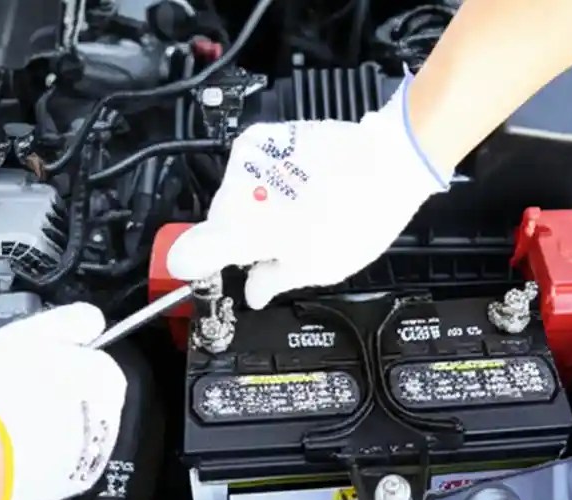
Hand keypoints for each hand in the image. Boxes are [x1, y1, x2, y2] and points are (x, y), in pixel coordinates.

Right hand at [0, 303, 125, 499]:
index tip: (33, 359)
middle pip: (82, 398)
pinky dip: (31, 455)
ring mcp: (86, 459)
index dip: (60, 356)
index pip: (95, 359)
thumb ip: (70, 321)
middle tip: (11, 387)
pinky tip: (2, 446)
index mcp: (106, 380)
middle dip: (52, 392)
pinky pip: (48, 463)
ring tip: (0, 418)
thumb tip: (93, 319)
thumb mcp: (31, 332)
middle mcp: (108, 422)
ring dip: (41, 424)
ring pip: (65, 431)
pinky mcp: (60, 489)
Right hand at [167, 78, 447, 308]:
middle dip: (242, 237)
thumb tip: (254, 290)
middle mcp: (234, 191)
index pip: (187, 256)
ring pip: (238, 195)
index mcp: (238, 232)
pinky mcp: (267, 136)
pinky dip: (270, 182)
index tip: (212, 274)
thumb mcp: (313, 270)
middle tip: (280, 247)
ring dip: (257, 207)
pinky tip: (302, 189)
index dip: (197, 269)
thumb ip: (271, 282)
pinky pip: (255, 169)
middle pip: (218, 223)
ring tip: (300, 213)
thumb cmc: (352, 220)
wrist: (385, 163)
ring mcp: (249, 159)